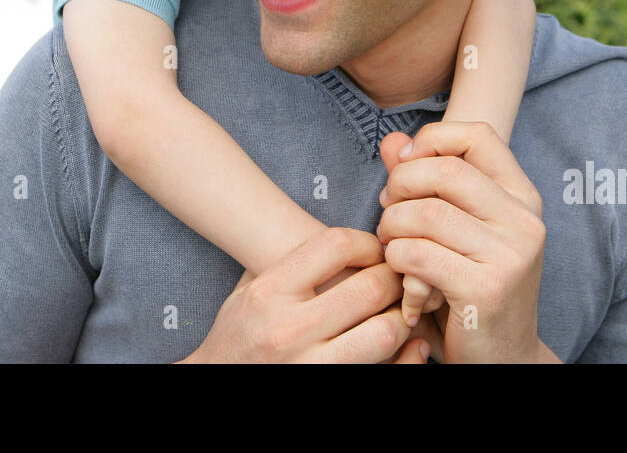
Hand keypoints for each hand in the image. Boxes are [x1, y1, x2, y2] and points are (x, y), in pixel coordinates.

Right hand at [181, 227, 428, 362]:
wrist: (216, 383)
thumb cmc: (235, 337)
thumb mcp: (248, 290)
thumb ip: (288, 261)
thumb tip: (339, 238)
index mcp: (269, 293)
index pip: (335, 245)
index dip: (367, 242)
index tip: (375, 251)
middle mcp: (288, 329)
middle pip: (369, 288)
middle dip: (395, 278)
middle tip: (400, 278)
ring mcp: (308, 366)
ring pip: (384, 333)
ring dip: (403, 317)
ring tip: (402, 311)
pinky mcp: (328, 387)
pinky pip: (386, 370)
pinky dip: (408, 357)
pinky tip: (410, 345)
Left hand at [377, 121, 556, 363]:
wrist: (504, 359)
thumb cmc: (471, 288)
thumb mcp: (453, 230)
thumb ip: (422, 183)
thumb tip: (392, 141)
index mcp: (522, 197)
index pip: (477, 135)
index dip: (432, 140)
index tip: (405, 166)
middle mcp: (525, 221)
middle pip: (443, 170)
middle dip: (399, 187)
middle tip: (389, 215)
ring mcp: (511, 255)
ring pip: (424, 213)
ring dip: (392, 230)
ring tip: (393, 250)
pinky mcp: (486, 289)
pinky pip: (416, 254)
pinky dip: (396, 262)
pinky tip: (405, 281)